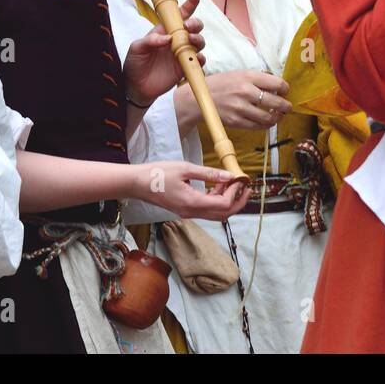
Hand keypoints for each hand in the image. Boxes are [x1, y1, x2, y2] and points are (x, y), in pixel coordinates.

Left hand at [123, 0, 205, 106]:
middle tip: (189, 27)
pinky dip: (201, 58)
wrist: (136, 87)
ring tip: (191, 40)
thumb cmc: (134, 64)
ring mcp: (182, 53)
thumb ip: (150, 40)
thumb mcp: (136, 48)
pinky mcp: (185, 67)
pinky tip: (197, 57)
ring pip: (199, 42)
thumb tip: (167, 38)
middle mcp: (176, 40)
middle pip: (193, 27)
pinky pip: (199, 61)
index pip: (179, 15)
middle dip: (195, 23)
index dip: (189, 4)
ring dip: (198, 39)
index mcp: (164, 30)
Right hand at [132, 161, 251, 220]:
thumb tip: (228, 176)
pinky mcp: (185, 210)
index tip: (238, 178)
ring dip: (228, 201)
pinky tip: (216, 186)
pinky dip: (217, 200)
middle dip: (238, 202)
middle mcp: (192, 213)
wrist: (138, 183)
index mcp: (193, 203)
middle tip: (246, 187)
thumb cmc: (158, 174)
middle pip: (224, 214)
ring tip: (232, 183)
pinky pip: (207, 210)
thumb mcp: (185, 168)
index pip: (223, 204)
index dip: (235, 192)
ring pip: (216, 214)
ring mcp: (188, 213)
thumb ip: (208, 173)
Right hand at [201, 70, 291, 130]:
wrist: (198, 98)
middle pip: (276, 102)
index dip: (285, 89)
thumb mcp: (238, 74)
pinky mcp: (236, 121)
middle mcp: (246, 91)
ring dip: (277, 117)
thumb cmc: (220, 84)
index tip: (285, 91)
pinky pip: (258, 126)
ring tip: (278, 116)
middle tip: (288, 107)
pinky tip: (267, 121)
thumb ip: (257, 79)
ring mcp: (241, 108)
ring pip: (269, 117)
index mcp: (248, 76)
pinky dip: (266, 125)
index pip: (277, 83)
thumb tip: (277, 87)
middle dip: (286, 106)